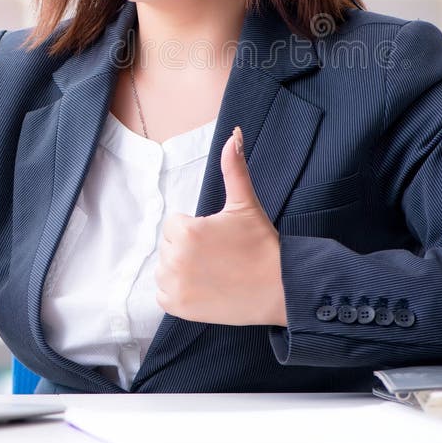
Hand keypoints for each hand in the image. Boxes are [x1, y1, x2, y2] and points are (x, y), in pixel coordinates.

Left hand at [156, 127, 286, 325]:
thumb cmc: (261, 244)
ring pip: (165, 268)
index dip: (196, 229)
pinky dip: (179, 292)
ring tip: (212, 271)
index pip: (174, 224)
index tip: (219, 239)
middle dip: (189, 248)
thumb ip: (234, 167)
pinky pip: (163, 294)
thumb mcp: (245, 203)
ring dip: (182, 269)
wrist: (277, 288)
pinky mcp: (178, 308)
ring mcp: (175, 286)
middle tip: (220, 255)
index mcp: (187, 231)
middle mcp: (175, 259)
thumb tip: (234, 135)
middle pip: (169, 246)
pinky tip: (204, 287)